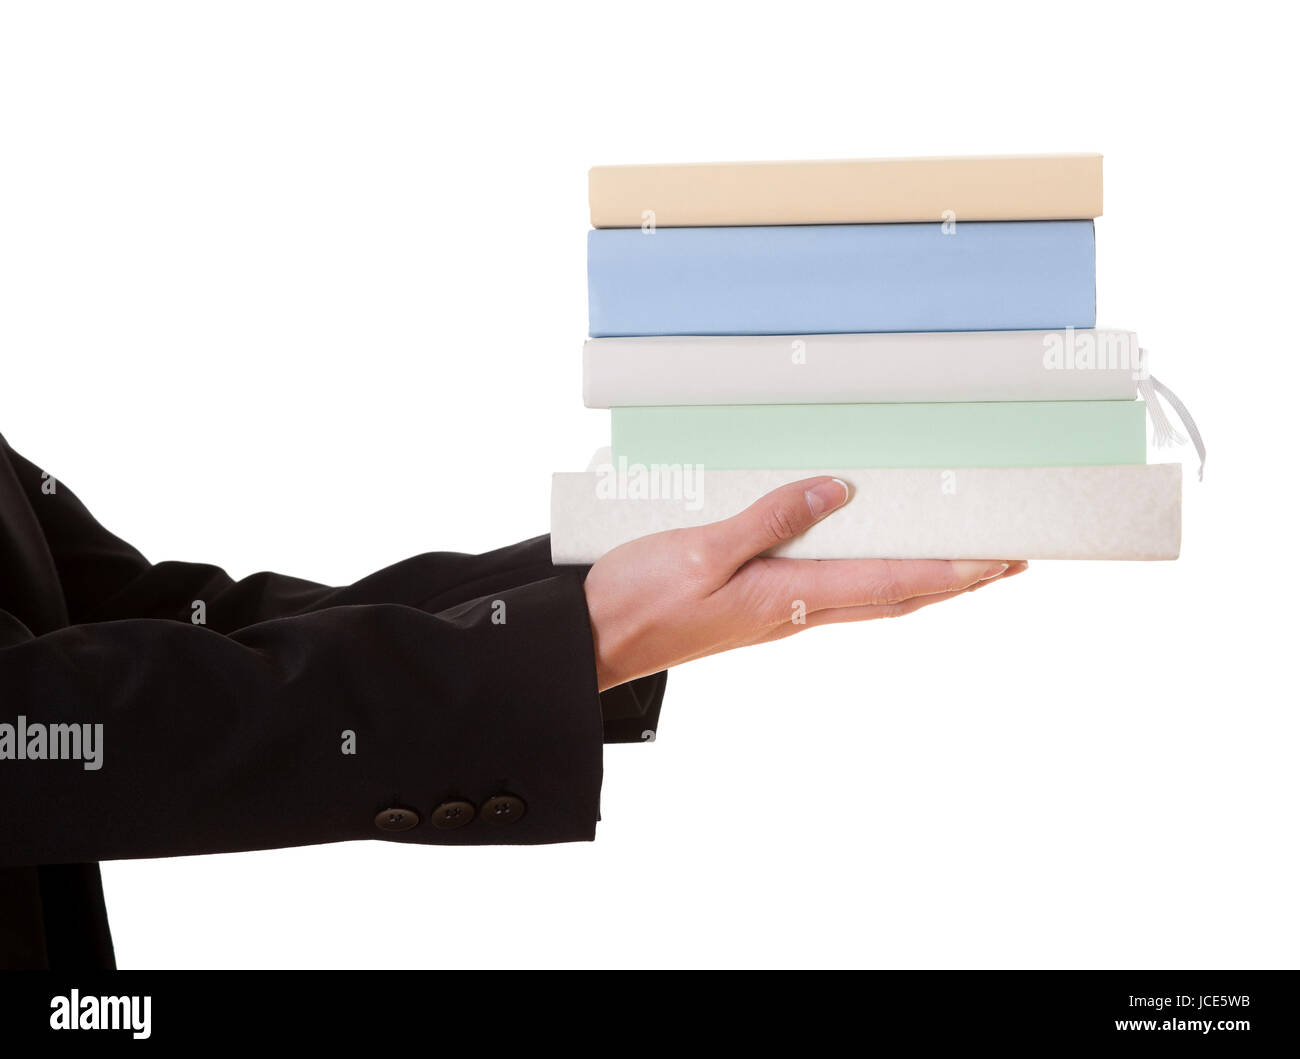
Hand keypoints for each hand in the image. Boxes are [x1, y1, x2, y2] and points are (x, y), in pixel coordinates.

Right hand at [583, 476, 1026, 690]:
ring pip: (870, 599)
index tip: (1003, 558)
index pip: (890, 582)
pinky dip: (876, 579)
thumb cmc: (639, 599)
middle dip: (958, 582)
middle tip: (1008, 562)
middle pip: (895, 597)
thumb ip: (771, 519)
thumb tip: (837, 491)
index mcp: (788, 598)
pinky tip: (875, 563)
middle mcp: (794, 613)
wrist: (593, 641)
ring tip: (963, 564)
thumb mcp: (701, 549)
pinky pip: (836, 594)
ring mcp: (778, 615)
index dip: (953, 571)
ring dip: (924, 583)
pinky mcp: (758, 609)